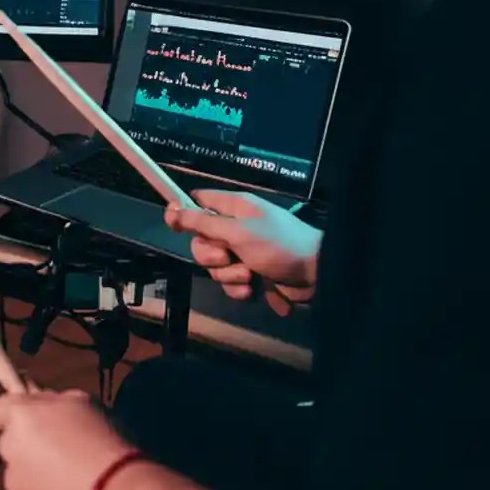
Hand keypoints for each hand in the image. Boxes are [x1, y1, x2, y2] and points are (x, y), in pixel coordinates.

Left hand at [0, 389, 134, 489]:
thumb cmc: (104, 442)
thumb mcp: (84, 403)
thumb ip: (53, 400)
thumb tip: (38, 398)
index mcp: (21, 417)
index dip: (17, 411)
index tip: (36, 417)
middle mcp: (10, 449)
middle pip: (12, 442)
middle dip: (30, 444)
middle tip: (63, 449)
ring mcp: (14, 483)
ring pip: (21, 473)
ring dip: (37, 472)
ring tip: (72, 478)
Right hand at [164, 190, 320, 303]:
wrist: (317, 274)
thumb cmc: (278, 244)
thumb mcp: (238, 231)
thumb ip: (202, 222)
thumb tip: (171, 209)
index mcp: (234, 208)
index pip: (198, 201)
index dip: (183, 211)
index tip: (173, 224)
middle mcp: (236, 227)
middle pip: (201, 240)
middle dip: (211, 254)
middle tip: (227, 256)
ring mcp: (243, 253)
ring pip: (215, 266)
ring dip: (229, 275)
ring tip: (250, 274)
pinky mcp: (251, 275)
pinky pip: (230, 283)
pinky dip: (240, 288)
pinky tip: (254, 288)